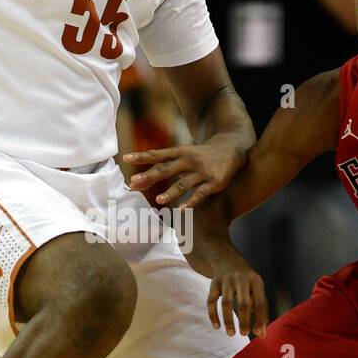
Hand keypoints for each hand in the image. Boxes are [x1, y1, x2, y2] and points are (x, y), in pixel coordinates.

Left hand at [125, 133, 245, 207]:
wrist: (232, 147)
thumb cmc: (201, 155)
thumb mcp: (183, 155)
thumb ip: (163, 167)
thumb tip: (137, 181)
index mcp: (180, 153)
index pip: (158, 155)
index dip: (142, 156)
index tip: (126, 158)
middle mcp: (189, 161)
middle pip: (167, 168)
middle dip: (150, 175)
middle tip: (135, 181)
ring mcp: (202, 172)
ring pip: (183, 183)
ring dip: (171, 192)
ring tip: (158, 200)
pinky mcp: (214, 182)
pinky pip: (200, 194)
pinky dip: (191, 202)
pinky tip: (181, 210)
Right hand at [206, 247, 267, 336]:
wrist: (227, 259)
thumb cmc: (246, 281)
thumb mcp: (256, 288)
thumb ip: (260, 309)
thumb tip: (261, 334)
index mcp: (256, 281)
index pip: (260, 303)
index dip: (259, 318)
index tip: (258, 333)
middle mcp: (241, 279)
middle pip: (243, 303)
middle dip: (244, 320)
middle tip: (244, 334)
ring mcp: (226, 281)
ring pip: (226, 303)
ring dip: (228, 320)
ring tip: (231, 334)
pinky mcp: (213, 283)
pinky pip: (211, 301)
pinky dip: (213, 315)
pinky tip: (217, 327)